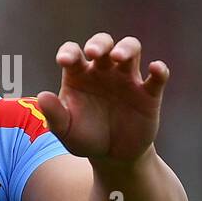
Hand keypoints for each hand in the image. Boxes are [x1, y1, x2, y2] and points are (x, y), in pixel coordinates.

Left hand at [35, 34, 168, 164]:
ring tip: (119, 57)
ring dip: (126, 48)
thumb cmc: (85, 138)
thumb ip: (54, 114)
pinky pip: (157, 77)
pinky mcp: (148, 94)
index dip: (69, 52)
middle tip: (95, 53)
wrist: (112, 157)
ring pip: (131, 49)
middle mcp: (103, 70)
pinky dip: (159, 70)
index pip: (73, 53)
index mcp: (79, 74)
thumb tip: (42, 97)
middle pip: (103, 43)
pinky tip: (155, 69)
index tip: (64, 61)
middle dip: (99, 43)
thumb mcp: (65, 131)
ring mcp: (127, 79)